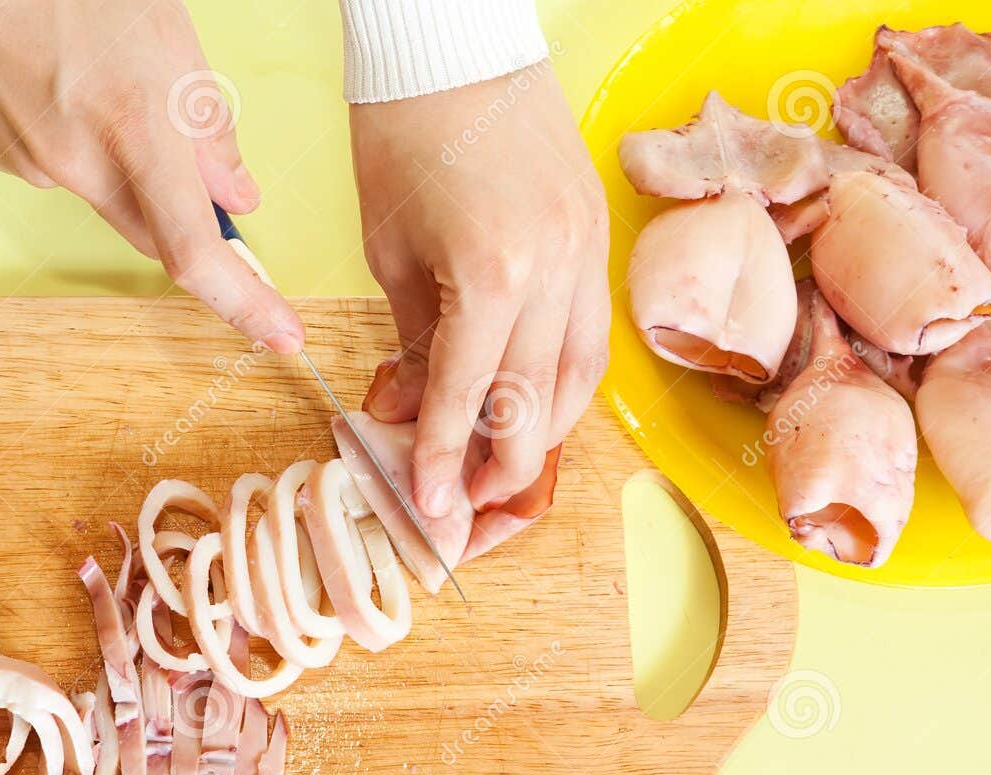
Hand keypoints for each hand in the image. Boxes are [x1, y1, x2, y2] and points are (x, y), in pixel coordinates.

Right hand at [0, 0, 302, 352]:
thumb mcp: (166, 34)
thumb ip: (210, 126)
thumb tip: (238, 198)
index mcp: (135, 127)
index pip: (196, 250)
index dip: (245, 303)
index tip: (282, 335)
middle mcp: (83, 163)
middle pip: (158, 232)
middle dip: (188, 219)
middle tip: (200, 170)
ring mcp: (39, 169)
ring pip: (114, 197)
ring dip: (133, 163)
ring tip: (113, 81)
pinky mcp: (10, 163)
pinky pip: (71, 173)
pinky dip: (88, 143)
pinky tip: (72, 85)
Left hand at [350, 67, 609, 514]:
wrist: (455, 45)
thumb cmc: (403, 137)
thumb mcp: (390, 251)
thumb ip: (411, 340)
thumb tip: (406, 412)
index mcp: (492, 275)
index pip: (468, 397)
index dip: (443, 462)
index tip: (429, 511)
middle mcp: (556, 272)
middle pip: (539, 407)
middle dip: (501, 472)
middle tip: (466, 509)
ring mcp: (589, 254)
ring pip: (580, 381)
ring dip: (543, 436)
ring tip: (501, 469)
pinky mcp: (600, 238)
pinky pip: (592, 336)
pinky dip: (565, 383)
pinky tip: (537, 407)